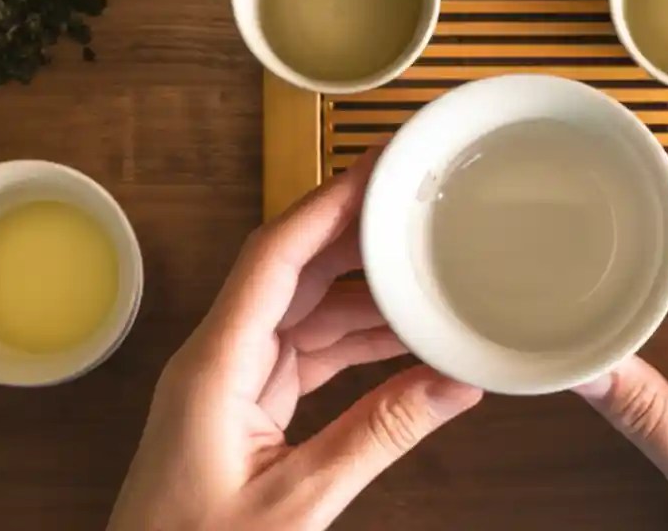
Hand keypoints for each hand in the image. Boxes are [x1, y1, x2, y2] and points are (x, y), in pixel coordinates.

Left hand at [109, 152, 482, 530]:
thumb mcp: (298, 501)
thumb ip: (378, 436)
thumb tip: (452, 385)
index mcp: (214, 364)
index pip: (274, 257)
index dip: (327, 206)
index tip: (377, 171)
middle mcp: (219, 358)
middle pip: (293, 272)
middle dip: (356, 237)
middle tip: (415, 209)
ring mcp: (231, 382)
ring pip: (306, 313)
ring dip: (366, 297)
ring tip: (428, 276)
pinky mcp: (246, 408)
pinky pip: (307, 354)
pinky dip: (355, 344)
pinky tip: (403, 342)